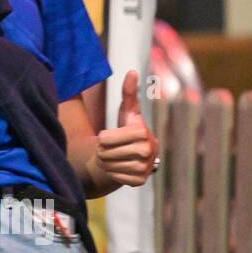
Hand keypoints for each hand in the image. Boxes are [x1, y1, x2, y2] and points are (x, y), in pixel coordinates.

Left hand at [96, 70, 158, 186]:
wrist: (132, 155)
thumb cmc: (126, 129)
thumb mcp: (127, 111)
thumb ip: (128, 92)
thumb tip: (131, 71)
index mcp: (142, 132)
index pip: (104, 139)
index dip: (102, 138)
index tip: (110, 136)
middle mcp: (148, 151)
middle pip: (105, 153)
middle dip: (102, 151)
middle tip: (111, 149)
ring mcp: (146, 167)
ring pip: (108, 166)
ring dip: (106, 162)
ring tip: (114, 157)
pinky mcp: (141, 181)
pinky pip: (115, 178)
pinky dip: (113, 174)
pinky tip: (120, 168)